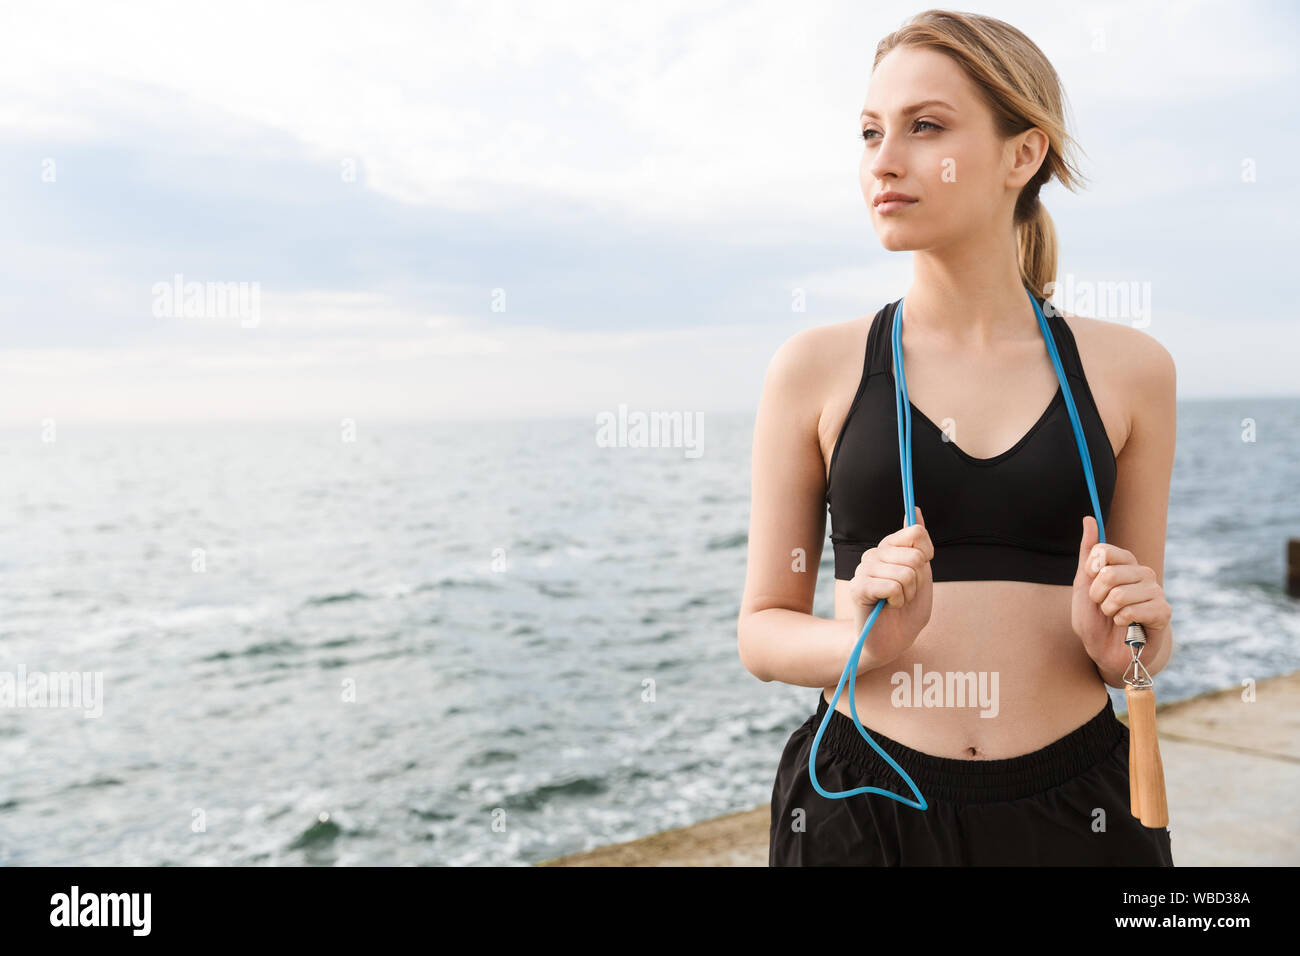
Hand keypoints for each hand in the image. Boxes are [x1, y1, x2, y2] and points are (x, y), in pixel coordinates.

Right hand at [849, 506, 933, 665]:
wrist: (891, 642)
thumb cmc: (908, 611)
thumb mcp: (922, 575)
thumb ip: (919, 543)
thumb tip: (915, 508)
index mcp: (889, 548)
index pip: (916, 532)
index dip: (927, 554)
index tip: (921, 571)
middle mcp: (874, 554)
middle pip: (914, 555)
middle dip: (919, 581)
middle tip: (906, 593)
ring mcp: (863, 570)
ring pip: (905, 573)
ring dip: (908, 594)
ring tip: (897, 602)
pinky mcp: (857, 588)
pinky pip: (892, 587)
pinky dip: (898, 601)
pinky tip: (888, 607)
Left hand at [1071, 516, 1171, 679]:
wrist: (1106, 651)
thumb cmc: (1095, 618)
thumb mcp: (1083, 584)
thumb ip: (1087, 552)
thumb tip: (1089, 518)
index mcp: (1125, 563)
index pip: (1105, 551)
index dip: (1091, 569)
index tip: (1091, 581)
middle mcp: (1143, 573)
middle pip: (1109, 574)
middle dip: (1096, 595)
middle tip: (1102, 605)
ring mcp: (1156, 591)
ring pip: (1120, 595)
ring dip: (1108, 610)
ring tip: (1114, 616)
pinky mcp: (1163, 612)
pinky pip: (1134, 611)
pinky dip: (1121, 621)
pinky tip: (1126, 626)